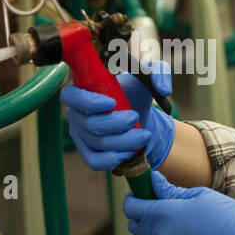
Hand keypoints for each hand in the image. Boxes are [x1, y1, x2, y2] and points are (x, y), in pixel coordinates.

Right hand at [60, 60, 174, 171]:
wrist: (138, 117)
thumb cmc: (135, 93)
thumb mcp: (147, 78)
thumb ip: (157, 73)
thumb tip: (164, 89)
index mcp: (82, 90)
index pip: (70, 96)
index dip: (88, 102)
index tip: (111, 103)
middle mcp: (76, 113)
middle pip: (90, 124)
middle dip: (117, 124)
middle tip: (135, 117)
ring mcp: (80, 135)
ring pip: (97, 143)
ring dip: (125, 141)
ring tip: (143, 135)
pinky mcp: (88, 152)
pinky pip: (94, 162)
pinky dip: (112, 159)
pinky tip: (128, 152)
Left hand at [121, 169, 234, 234]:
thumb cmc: (227, 215)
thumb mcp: (198, 195)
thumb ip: (170, 190)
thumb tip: (152, 180)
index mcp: (165, 213)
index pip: (131, 207)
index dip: (132, 198)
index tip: (140, 193)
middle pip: (133, 224)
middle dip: (140, 213)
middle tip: (155, 205)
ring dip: (148, 231)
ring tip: (166, 222)